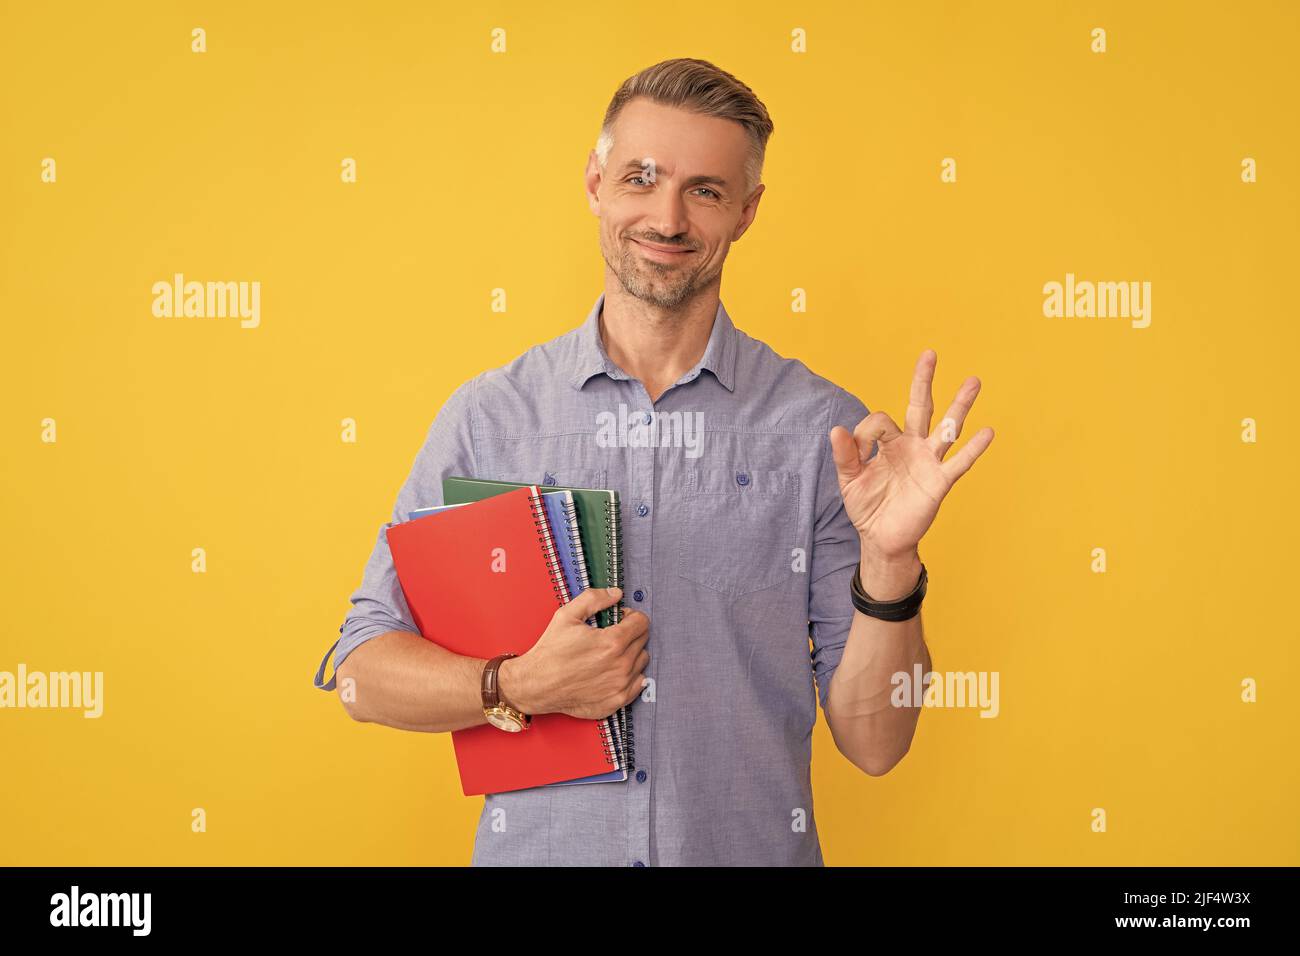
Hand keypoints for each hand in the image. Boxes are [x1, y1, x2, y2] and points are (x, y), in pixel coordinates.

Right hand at [499, 587, 649, 719]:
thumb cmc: (550, 652)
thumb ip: (594, 599)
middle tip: (612, 634)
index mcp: (612, 643)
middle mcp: (620, 665)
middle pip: (643, 640)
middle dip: (630, 633)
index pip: (641, 623)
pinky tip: (614, 670)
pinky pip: (638, 683)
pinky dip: (630, 675)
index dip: (630, 616)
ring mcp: (620, 685)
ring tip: (611, 653)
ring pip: (642, 661)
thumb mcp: (567, 615)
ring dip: (631, 654)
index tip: (620, 619)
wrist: (536, 685)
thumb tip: (615, 594)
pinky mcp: (617, 701)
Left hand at [829, 349, 993, 566]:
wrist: (881, 538)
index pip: (880, 421)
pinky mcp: (939, 482)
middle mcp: (911, 446)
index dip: (866, 433)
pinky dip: (973, 448)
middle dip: (923, 381)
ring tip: (973, 381)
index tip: (859, 451)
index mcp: (889, 443)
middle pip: (920, 407)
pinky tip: (987, 432)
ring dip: (960, 405)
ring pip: (946, 428)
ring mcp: (928, 461)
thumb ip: (845, 456)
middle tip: (929, 354)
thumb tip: (835, 430)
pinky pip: (958, 463)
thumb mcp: (849, 480)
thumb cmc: (868, 506)